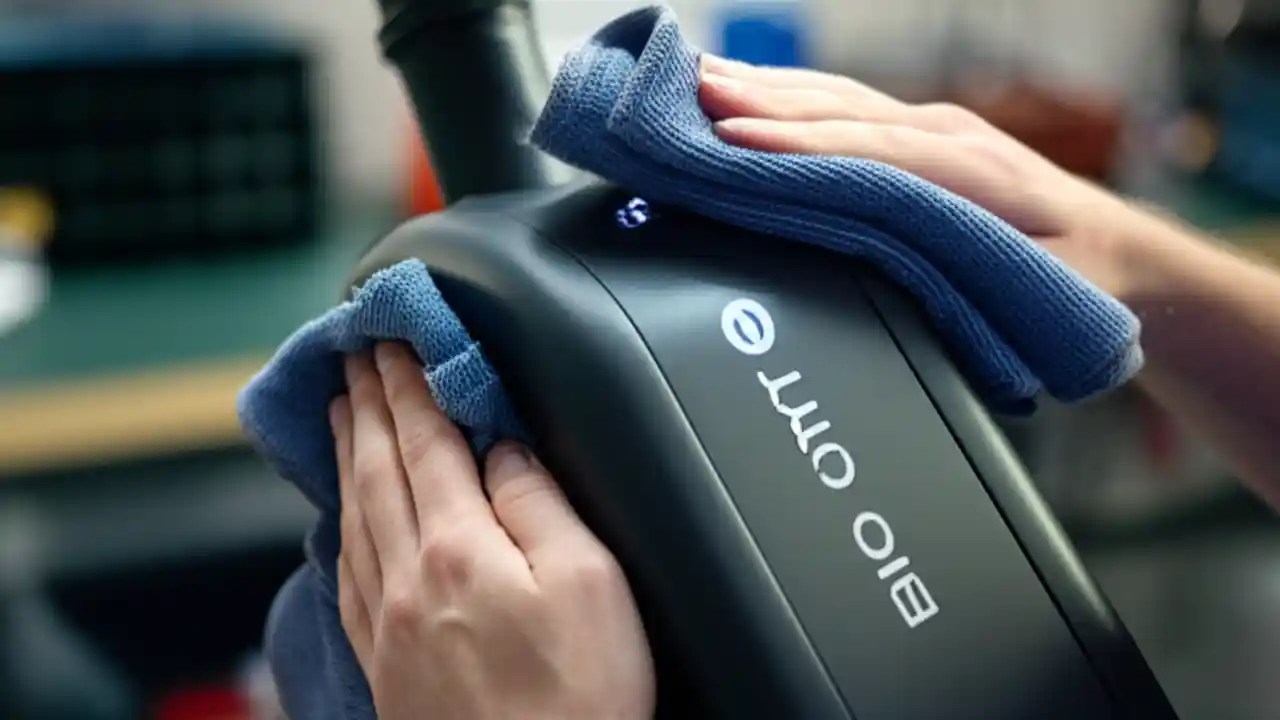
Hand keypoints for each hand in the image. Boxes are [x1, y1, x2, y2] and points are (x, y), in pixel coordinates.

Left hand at [329, 342, 654, 719]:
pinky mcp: (384, 664)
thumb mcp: (590, 584)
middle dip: (370, 405)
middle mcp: (409, 580)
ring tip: (341, 412)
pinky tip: (342, 515)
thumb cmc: (581, 700)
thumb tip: (504, 450)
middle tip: (354, 356)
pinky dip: (342, 523)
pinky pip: (347, 571)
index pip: (426, 443)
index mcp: (460, 549)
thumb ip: (541, 505)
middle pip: (380, 470)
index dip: (410, 385)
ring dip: (349, 454)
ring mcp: (387, 625)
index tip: (393, 341)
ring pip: (355, 514)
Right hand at [698, 54, 1156, 300]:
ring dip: (766, 88)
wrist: (1126, 256)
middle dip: (761, 99)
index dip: (798, 145)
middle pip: (839, 110)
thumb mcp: (1037, 292)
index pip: (869, 151)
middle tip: (689, 90)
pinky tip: (748, 89)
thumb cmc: (1080, 279)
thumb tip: (884, 278)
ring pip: (836, 99)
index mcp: (972, 172)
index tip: (734, 137)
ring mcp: (931, 129)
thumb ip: (967, 275)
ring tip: (696, 78)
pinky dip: (790, 96)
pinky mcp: (918, 136)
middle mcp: (946, 135)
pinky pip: (844, 106)